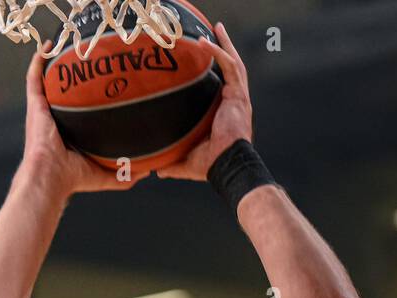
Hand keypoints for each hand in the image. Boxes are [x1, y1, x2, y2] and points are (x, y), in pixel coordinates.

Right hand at [19, 41, 149, 199]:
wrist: (52, 176)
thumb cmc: (73, 179)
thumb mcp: (105, 177)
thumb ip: (124, 175)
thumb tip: (147, 172)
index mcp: (70, 133)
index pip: (80, 111)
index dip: (90, 98)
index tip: (106, 84)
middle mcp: (56, 119)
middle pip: (65, 92)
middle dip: (74, 76)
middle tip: (90, 59)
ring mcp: (44, 110)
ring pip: (48, 80)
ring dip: (55, 62)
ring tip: (68, 44)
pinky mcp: (35, 105)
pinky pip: (34, 78)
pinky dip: (39, 61)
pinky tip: (47, 45)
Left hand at [157, 23, 252, 181]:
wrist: (226, 165)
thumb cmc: (211, 165)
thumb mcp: (188, 163)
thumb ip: (173, 164)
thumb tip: (158, 170)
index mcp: (225, 112)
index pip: (222, 85)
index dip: (217, 70)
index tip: (205, 58)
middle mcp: (234, 102)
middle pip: (230, 68)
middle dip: (224, 48)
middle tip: (215, 32)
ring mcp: (238, 98)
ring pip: (233, 62)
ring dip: (225, 44)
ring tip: (217, 28)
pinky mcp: (238, 96)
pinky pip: (230, 67)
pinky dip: (219, 52)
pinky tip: (207, 42)